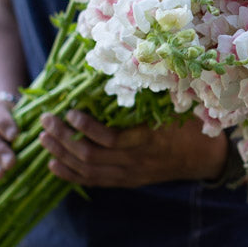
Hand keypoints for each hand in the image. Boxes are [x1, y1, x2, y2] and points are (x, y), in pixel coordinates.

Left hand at [39, 110, 228, 187]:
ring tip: (43, 138)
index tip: (70, 111)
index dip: (86, 128)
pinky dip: (70, 175)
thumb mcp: (176, 106)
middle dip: (64, 138)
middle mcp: (135, 162)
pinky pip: (93, 182)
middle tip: (46, 120)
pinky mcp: (126, 181)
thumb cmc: (189, 125)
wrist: (204, 158)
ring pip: (87, 171)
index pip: (111, 140)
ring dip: (62, 155)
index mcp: (148, 140)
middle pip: (91, 156)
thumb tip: (128, 65)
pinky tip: (53, 164)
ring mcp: (129, 175)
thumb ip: (153, 93)